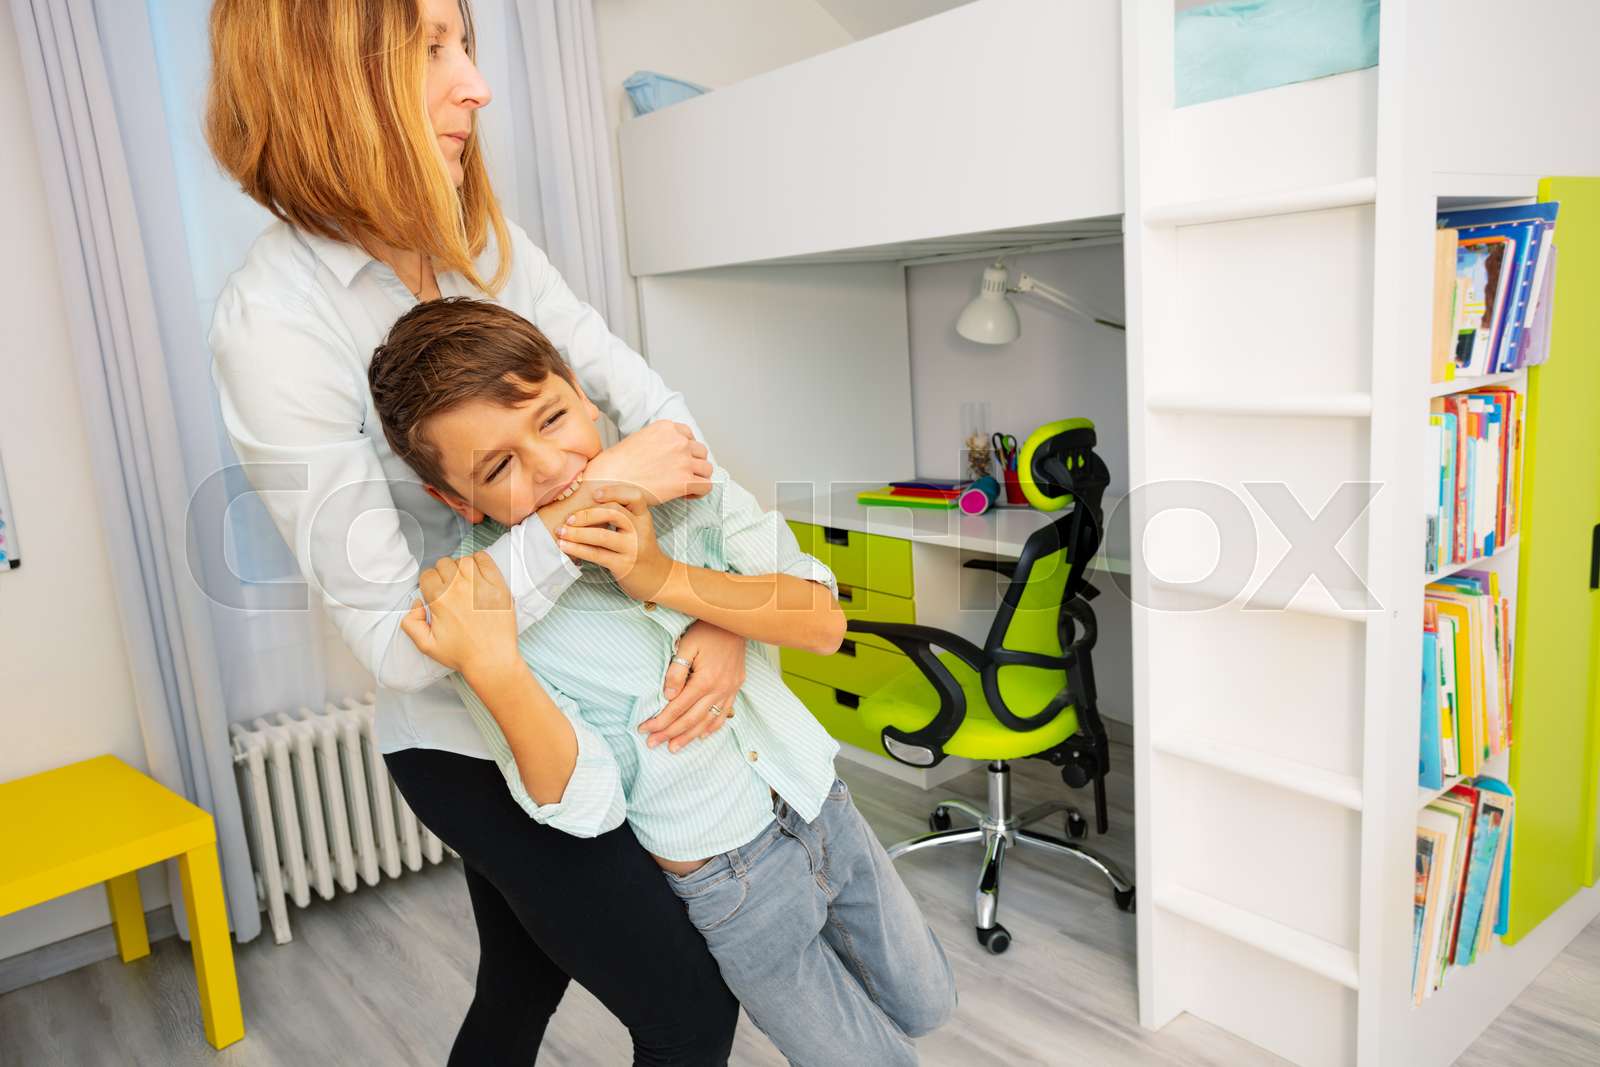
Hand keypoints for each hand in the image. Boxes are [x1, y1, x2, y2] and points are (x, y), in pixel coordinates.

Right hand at [401, 552, 517, 679]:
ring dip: (461, 567)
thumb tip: (416, 604)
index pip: (427, 574)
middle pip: (444, 564)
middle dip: (444, 574)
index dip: (430, 582)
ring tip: (464, 581)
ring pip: (463, 560)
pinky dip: (480, 560)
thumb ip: (411, 624)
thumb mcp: (426, 645)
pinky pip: (485, 560)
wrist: (492, 660)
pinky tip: (478, 572)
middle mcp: (458, 589)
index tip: (436, 591)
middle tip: (450, 588)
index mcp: (440, 600)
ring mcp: (480, 585)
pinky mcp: (498, 586)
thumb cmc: (462, 654)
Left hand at [557, 484, 672, 601]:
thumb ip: (620, 513)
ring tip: (560, 532)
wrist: (655, 578)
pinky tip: (565, 546)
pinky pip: (597, 554)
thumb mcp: (637, 527)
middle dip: (586, 514)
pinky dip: (578, 549)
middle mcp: (640, 530)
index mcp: (643, 516)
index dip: (614, 492)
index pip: (634, 496)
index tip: (594, 494)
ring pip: (602, 535)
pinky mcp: (623, 565)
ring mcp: (633, 548)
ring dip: (577, 533)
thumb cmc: (639, 548)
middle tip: (568, 519)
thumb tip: (583, 502)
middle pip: (614, 513)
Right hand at [581, 421, 711, 505]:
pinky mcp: (685, 480)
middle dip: (693, 463)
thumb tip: (667, 455)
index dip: (685, 450)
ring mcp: (683, 460)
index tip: (677, 460)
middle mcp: (678, 441)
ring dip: (698, 476)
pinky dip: (699, 491)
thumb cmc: (617, 464)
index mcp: (667, 427)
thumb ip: (658, 442)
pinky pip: (706, 486)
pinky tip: (686, 495)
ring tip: (684, 485)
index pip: (688, 435)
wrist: (609, 480)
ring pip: (706, 468)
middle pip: (700, 451)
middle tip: (680, 474)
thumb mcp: (639, 439)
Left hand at [641, 620, 745, 752]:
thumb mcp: (687, 645)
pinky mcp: (735, 687)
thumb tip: (668, 697)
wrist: (736, 620)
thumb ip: (677, 671)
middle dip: (670, 734)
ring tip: (674, 748)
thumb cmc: (708, 630)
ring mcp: (730, 690)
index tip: (645, 729)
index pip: (677, 708)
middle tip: (653, 743)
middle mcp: (719, 689)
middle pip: (690, 719)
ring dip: (689, 737)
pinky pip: (724, 714)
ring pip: (707, 722)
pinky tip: (701, 736)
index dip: (660, 721)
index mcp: (705, 680)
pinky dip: (712, 728)